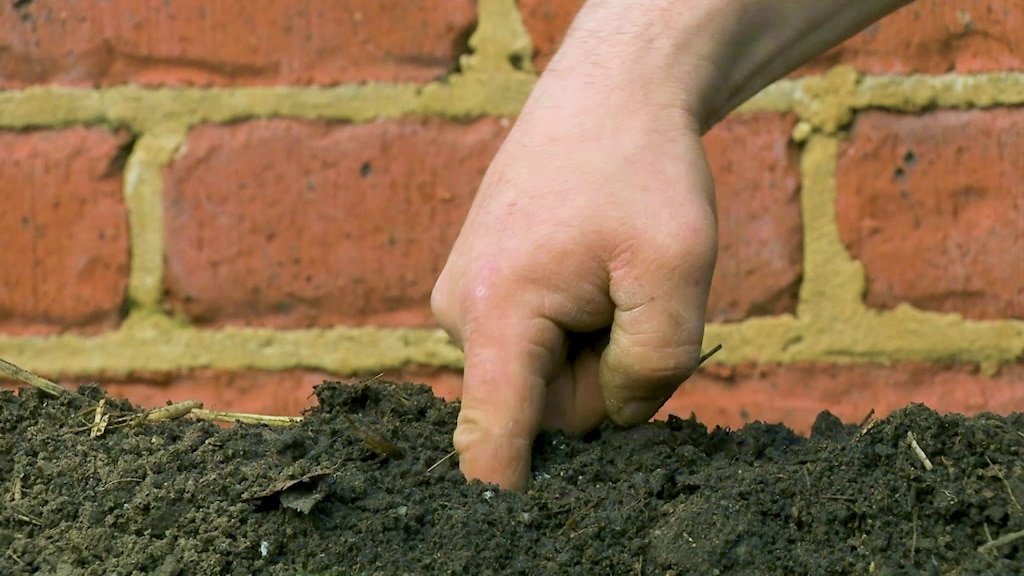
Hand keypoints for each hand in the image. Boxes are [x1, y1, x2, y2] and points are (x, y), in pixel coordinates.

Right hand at [431, 71, 717, 488]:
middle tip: (634, 301)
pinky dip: (579, 327)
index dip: (514, 501)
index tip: (541, 529)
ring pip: (546, 379)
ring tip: (613, 273)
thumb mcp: (676, 268)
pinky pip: (539, 347)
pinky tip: (594, 271)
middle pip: (544, 414)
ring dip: (594, 348)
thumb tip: (616, 420)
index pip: (488, 446)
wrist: (607, 96)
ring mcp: (466, 303)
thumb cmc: (640, 169)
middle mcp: (461, 316)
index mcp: (495, 315)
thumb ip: (652, 368)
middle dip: (602, 381)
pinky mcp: (483, 293)